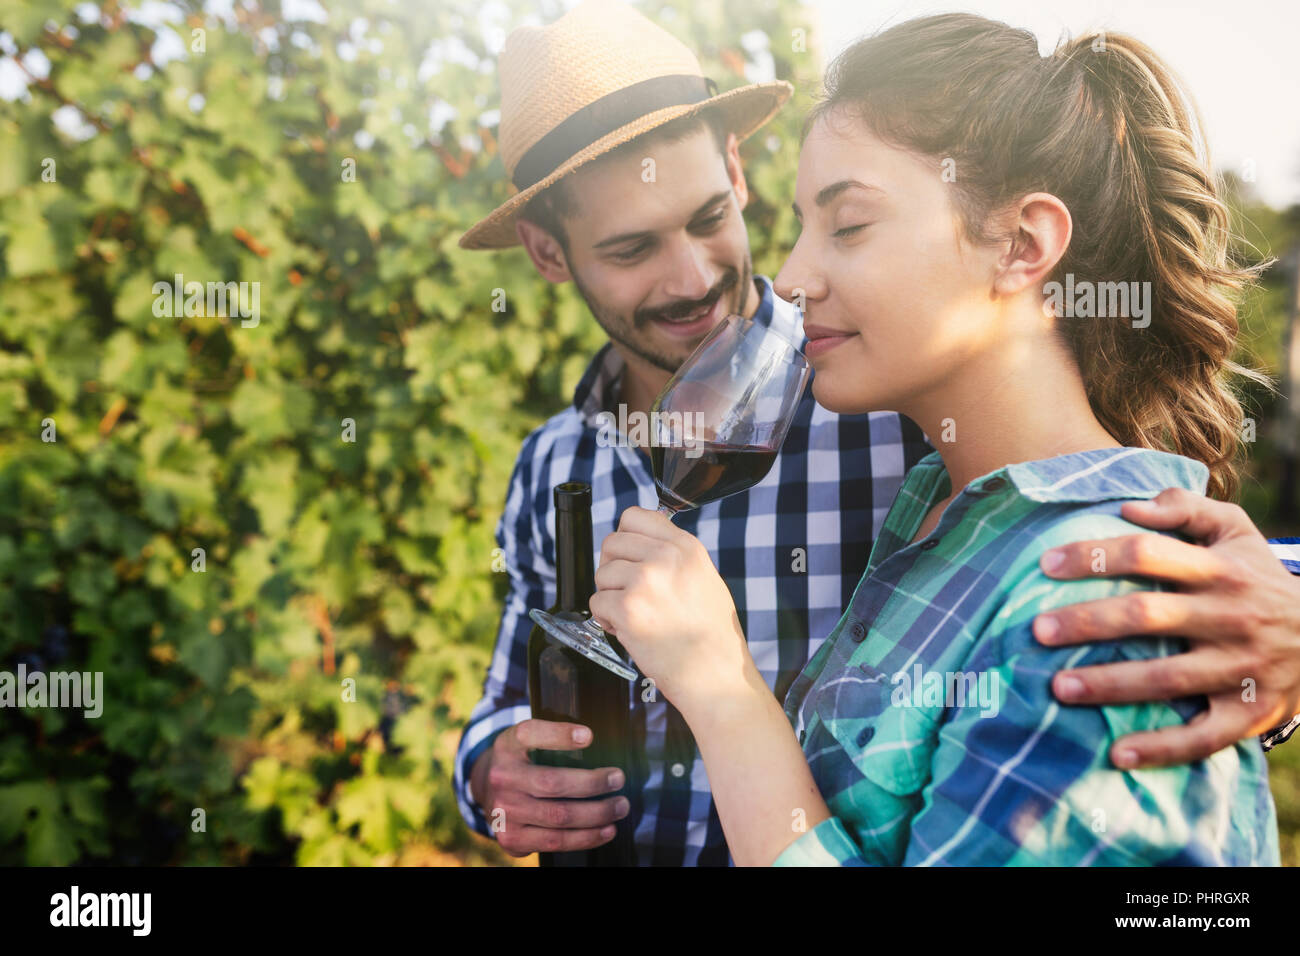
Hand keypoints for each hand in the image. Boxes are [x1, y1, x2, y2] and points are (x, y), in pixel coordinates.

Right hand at [475, 719, 627, 855]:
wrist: (487, 790)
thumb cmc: (523, 760)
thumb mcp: (527, 739)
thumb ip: (553, 737)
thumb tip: (596, 741)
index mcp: (507, 746)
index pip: (529, 734)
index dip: (559, 735)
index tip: (589, 736)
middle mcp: (502, 778)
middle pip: (552, 783)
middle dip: (593, 783)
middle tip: (618, 779)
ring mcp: (504, 812)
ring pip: (559, 817)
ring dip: (597, 813)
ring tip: (620, 806)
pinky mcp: (511, 839)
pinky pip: (555, 842)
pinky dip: (586, 838)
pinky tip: (606, 830)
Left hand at [589, 506, 752, 709]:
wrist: (716, 676)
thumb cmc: (711, 635)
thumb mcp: (705, 578)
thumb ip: (674, 556)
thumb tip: (640, 545)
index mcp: (685, 547)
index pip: (634, 516)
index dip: (625, 538)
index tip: (630, 558)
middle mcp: (665, 557)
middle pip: (610, 543)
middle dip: (612, 568)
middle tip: (627, 592)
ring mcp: (644, 581)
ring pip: (601, 574)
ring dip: (609, 596)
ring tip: (634, 616)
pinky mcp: (627, 609)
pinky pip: (596, 603)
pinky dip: (605, 620)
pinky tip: (629, 631)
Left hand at [1031, 487, 1299, 767]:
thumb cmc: (1256, 578)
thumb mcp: (1236, 531)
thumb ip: (1185, 510)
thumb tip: (1129, 507)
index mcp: (1219, 570)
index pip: (1147, 554)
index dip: (1094, 556)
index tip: (1044, 564)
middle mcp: (1229, 617)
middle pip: (1147, 615)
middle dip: (1088, 622)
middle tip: (1037, 630)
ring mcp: (1240, 669)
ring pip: (1167, 679)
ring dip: (1110, 685)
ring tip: (1058, 688)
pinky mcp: (1249, 714)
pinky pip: (1202, 737)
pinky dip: (1161, 750)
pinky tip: (1117, 755)